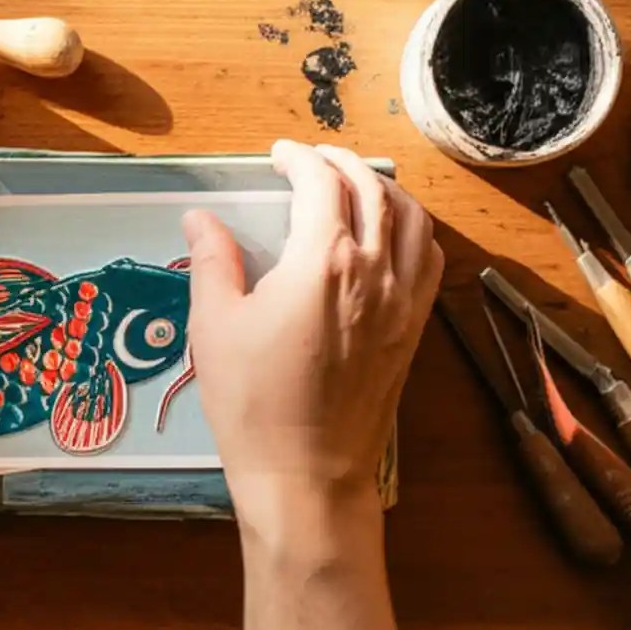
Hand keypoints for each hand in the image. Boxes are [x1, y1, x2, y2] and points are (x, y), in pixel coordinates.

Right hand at [185, 140, 441, 521]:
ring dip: (384, 189)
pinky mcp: (414, 329)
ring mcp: (403, 300)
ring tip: (355, 185)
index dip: (300, 158)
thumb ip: (213, 261)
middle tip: (311, 161)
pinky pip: (430, 259)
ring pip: (412, 218)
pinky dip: (414, 229)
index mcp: (322, 261)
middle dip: (341, 162)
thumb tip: (200, 218)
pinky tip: (393, 235)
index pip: (322, 182)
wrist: (308, 474)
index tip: (279, 155)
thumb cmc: (253, 403)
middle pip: (372, 189)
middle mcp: (375, 270)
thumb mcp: (215, 326)